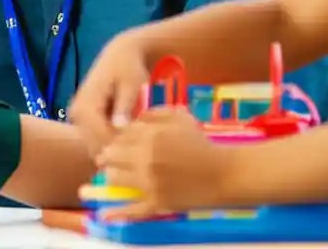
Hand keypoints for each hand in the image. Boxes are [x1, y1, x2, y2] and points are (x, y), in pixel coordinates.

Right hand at [68, 33, 152, 156]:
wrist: (120, 54)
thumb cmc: (128, 68)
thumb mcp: (131, 84)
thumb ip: (124, 106)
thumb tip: (119, 127)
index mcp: (85, 105)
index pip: (100, 137)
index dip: (122, 147)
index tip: (144, 147)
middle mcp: (76, 113)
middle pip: (96, 146)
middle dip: (119, 151)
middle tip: (143, 148)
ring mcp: (77, 118)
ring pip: (95, 146)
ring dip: (115, 148)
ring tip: (138, 142)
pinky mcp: (82, 120)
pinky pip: (95, 139)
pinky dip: (111, 142)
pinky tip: (129, 138)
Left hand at [95, 107, 237, 219]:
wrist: (223, 173)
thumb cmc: (201, 143)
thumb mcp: (179, 117)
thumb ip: (153, 114)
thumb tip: (132, 119)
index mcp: (150, 136)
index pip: (119, 136)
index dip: (117, 139)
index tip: (117, 143)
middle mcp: (145, 159)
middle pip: (111, 156)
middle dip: (107, 156)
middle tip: (106, 158)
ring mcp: (149, 182)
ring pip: (115, 179)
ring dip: (111, 175)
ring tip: (112, 175)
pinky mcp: (157, 203)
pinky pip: (133, 209)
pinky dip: (118, 213)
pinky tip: (104, 214)